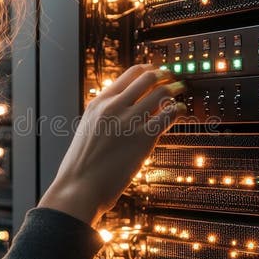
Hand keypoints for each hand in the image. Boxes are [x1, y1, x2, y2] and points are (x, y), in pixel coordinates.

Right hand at [37, 64, 186, 226]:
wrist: (78, 188)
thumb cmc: (82, 166)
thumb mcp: (89, 129)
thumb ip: (106, 115)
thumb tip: (126, 108)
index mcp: (99, 103)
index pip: (129, 74)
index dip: (148, 70)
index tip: (156, 71)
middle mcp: (114, 107)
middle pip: (148, 78)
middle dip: (164, 76)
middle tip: (172, 78)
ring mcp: (129, 121)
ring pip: (161, 93)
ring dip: (175, 90)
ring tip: (180, 92)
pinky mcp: (143, 138)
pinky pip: (168, 115)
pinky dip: (178, 109)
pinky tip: (180, 111)